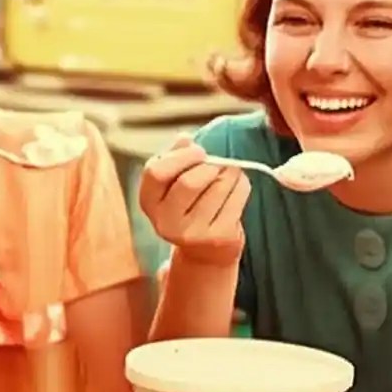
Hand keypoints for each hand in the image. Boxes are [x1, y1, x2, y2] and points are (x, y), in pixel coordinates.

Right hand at [138, 134, 249, 266]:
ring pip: (218, 186)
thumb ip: (175, 157)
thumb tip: (185, 140)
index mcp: (149, 202)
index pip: (156, 172)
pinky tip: (236, 187)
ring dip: (229, 171)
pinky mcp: (219, 237)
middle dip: (209, 165)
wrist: (207, 251)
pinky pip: (237, 197)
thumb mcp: (173, 182)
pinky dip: (241, 185)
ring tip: (228, 174)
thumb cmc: (190, 205)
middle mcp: (165, 222)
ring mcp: (192, 233)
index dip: (180, 156)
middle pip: (189, 182)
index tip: (198, 151)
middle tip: (216, 165)